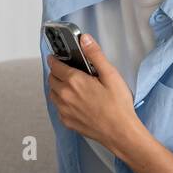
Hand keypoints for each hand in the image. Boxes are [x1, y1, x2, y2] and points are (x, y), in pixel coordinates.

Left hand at [47, 34, 141, 150]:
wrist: (120, 132)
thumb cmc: (118, 105)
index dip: (55, 59)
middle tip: (66, 70)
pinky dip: (61, 102)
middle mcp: (65, 95)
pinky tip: (74, 101)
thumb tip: (85, 40)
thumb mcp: (110, 75)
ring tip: (70, 85)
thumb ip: (95, 55)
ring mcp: (64, 110)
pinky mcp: (67, 122)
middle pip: (52, 79)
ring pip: (53, 93)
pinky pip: (58, 108)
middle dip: (56, 72)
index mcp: (74, 81)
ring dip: (57, 87)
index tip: (56, 57)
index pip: (55, 65)